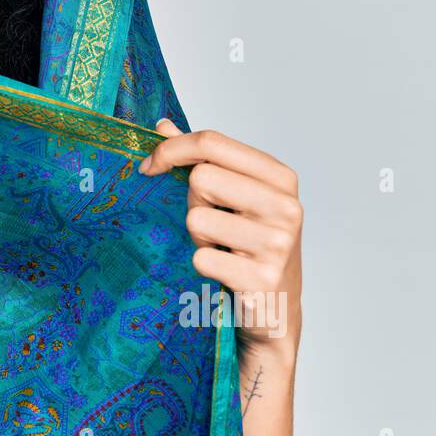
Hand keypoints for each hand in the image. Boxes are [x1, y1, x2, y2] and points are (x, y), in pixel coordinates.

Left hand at [138, 119, 302, 360]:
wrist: (276, 309)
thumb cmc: (250, 246)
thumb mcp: (234, 197)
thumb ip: (201, 159)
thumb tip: (163, 126)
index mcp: (280, 176)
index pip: (213, 141)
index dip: (171, 149)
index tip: (149, 165)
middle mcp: (285, 205)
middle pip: (201, 177)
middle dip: (193, 201)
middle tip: (212, 224)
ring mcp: (277, 242)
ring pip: (197, 218)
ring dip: (199, 236)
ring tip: (223, 248)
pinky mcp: (261, 277)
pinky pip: (201, 256)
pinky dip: (203, 264)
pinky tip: (226, 272)